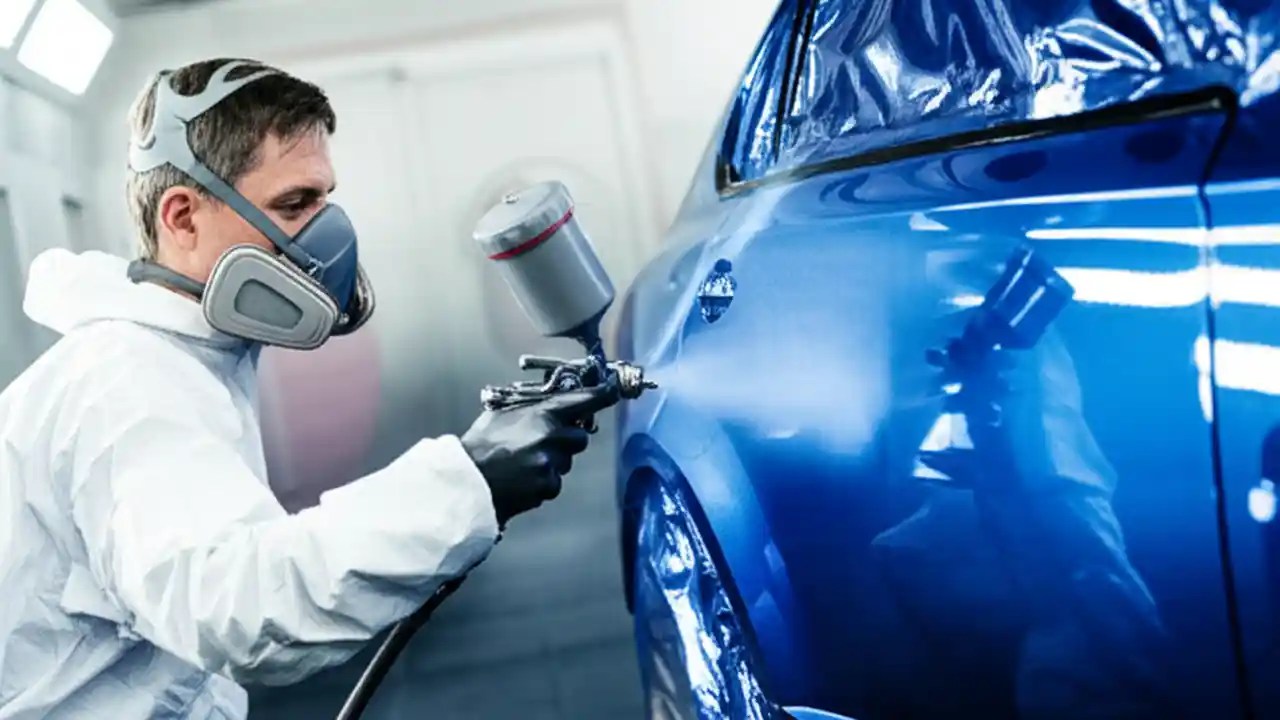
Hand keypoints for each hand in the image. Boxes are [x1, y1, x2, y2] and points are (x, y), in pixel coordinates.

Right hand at [461, 376, 620, 524]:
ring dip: (554, 460)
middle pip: (580, 437)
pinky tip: (523, 477)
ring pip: (566, 461)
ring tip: (524, 461)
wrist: (467, 482)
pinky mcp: (547, 488)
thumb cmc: (480, 444)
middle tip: (547, 439)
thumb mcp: (501, 411)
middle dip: (568, 438)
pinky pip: (555, 482)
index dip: (602, 395)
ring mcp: (551, 466)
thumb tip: (551, 391)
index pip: (583, 400)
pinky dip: (544, 480)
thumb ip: (530, 403)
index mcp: (542, 415)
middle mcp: (552, 439)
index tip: (613, 390)